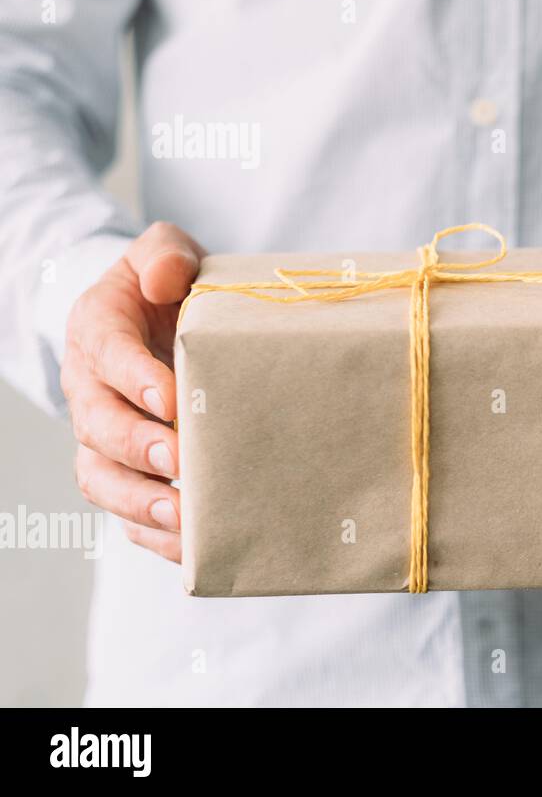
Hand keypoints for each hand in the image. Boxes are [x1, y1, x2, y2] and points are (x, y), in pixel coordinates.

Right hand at [61, 222, 204, 562]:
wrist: (165, 323)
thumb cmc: (171, 289)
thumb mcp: (167, 253)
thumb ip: (166, 254)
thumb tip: (164, 279)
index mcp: (99, 331)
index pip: (107, 353)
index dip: (133, 377)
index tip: (170, 397)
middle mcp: (91, 389)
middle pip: (97, 426)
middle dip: (136, 447)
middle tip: (178, 461)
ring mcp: (105, 437)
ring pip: (103, 478)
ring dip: (140, 501)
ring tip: (183, 517)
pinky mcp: (127, 472)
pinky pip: (127, 512)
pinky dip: (154, 533)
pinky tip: (192, 545)